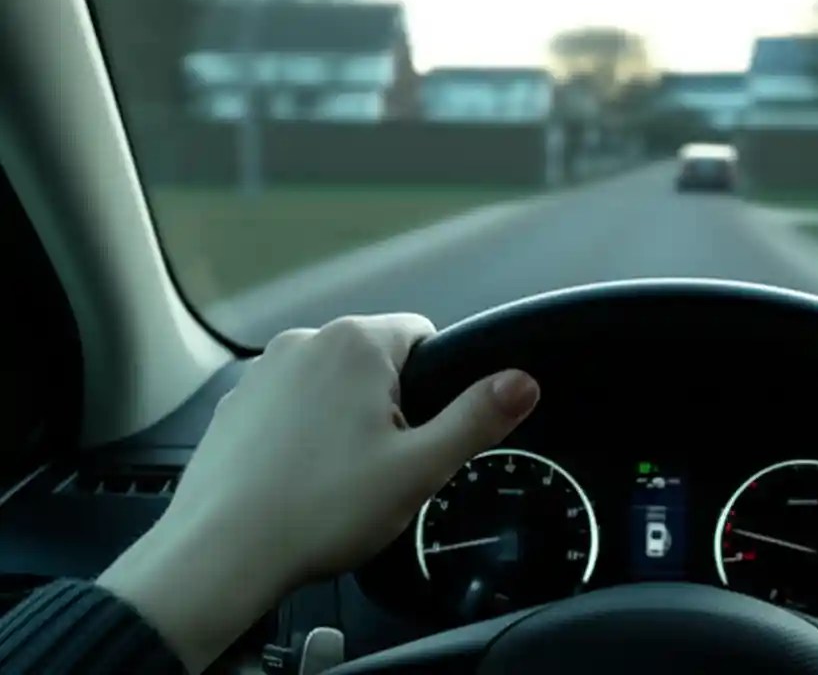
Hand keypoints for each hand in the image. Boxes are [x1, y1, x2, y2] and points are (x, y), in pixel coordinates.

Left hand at [98, 314, 539, 672]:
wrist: (221, 554)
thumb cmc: (321, 510)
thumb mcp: (419, 469)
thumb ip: (477, 419)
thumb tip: (523, 381)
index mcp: (357, 343)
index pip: (424, 335)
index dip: (436, 387)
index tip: (423, 435)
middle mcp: (305, 341)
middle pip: (377, 363)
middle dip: (390, 406)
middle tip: (385, 467)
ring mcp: (263, 371)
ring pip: (332, 386)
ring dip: (346, 419)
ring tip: (339, 480)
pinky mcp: (235, 404)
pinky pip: (291, 406)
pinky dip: (303, 434)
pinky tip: (301, 481)